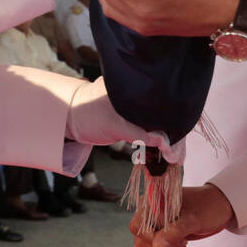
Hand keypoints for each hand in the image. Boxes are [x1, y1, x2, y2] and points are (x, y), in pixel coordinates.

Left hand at [65, 77, 180, 162]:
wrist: (68, 116)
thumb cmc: (87, 114)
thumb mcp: (115, 126)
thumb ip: (141, 134)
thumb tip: (167, 144)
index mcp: (140, 87)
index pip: (167, 106)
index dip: (177, 127)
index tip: (177, 149)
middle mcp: (143, 92)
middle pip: (168, 115)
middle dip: (176, 138)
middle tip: (178, 159)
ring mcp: (140, 104)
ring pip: (162, 123)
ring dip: (169, 140)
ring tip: (176, 159)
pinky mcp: (136, 114)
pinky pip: (153, 126)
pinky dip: (159, 139)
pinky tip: (167, 151)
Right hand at [131, 184, 236, 246]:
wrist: (217, 207)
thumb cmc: (207, 208)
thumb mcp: (194, 219)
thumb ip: (175, 231)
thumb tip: (158, 246)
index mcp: (152, 203)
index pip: (138, 228)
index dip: (153, 241)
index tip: (178, 241)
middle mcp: (148, 213)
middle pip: (139, 240)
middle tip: (183, 246)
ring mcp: (152, 225)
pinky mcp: (158, 234)